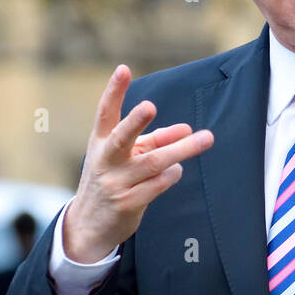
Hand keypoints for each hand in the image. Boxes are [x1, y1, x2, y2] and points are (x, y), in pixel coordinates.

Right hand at [64, 64, 213, 261]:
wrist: (89, 224)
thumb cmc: (112, 178)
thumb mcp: (127, 156)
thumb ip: (155, 140)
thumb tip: (187, 130)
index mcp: (100, 142)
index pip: (105, 112)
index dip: (114, 91)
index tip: (123, 69)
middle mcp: (105, 160)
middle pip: (122, 137)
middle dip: (136, 121)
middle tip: (150, 106)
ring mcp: (115, 183)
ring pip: (153, 162)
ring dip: (182, 149)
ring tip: (205, 138)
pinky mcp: (128, 203)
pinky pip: (158, 185)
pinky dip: (172, 175)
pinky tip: (177, 170)